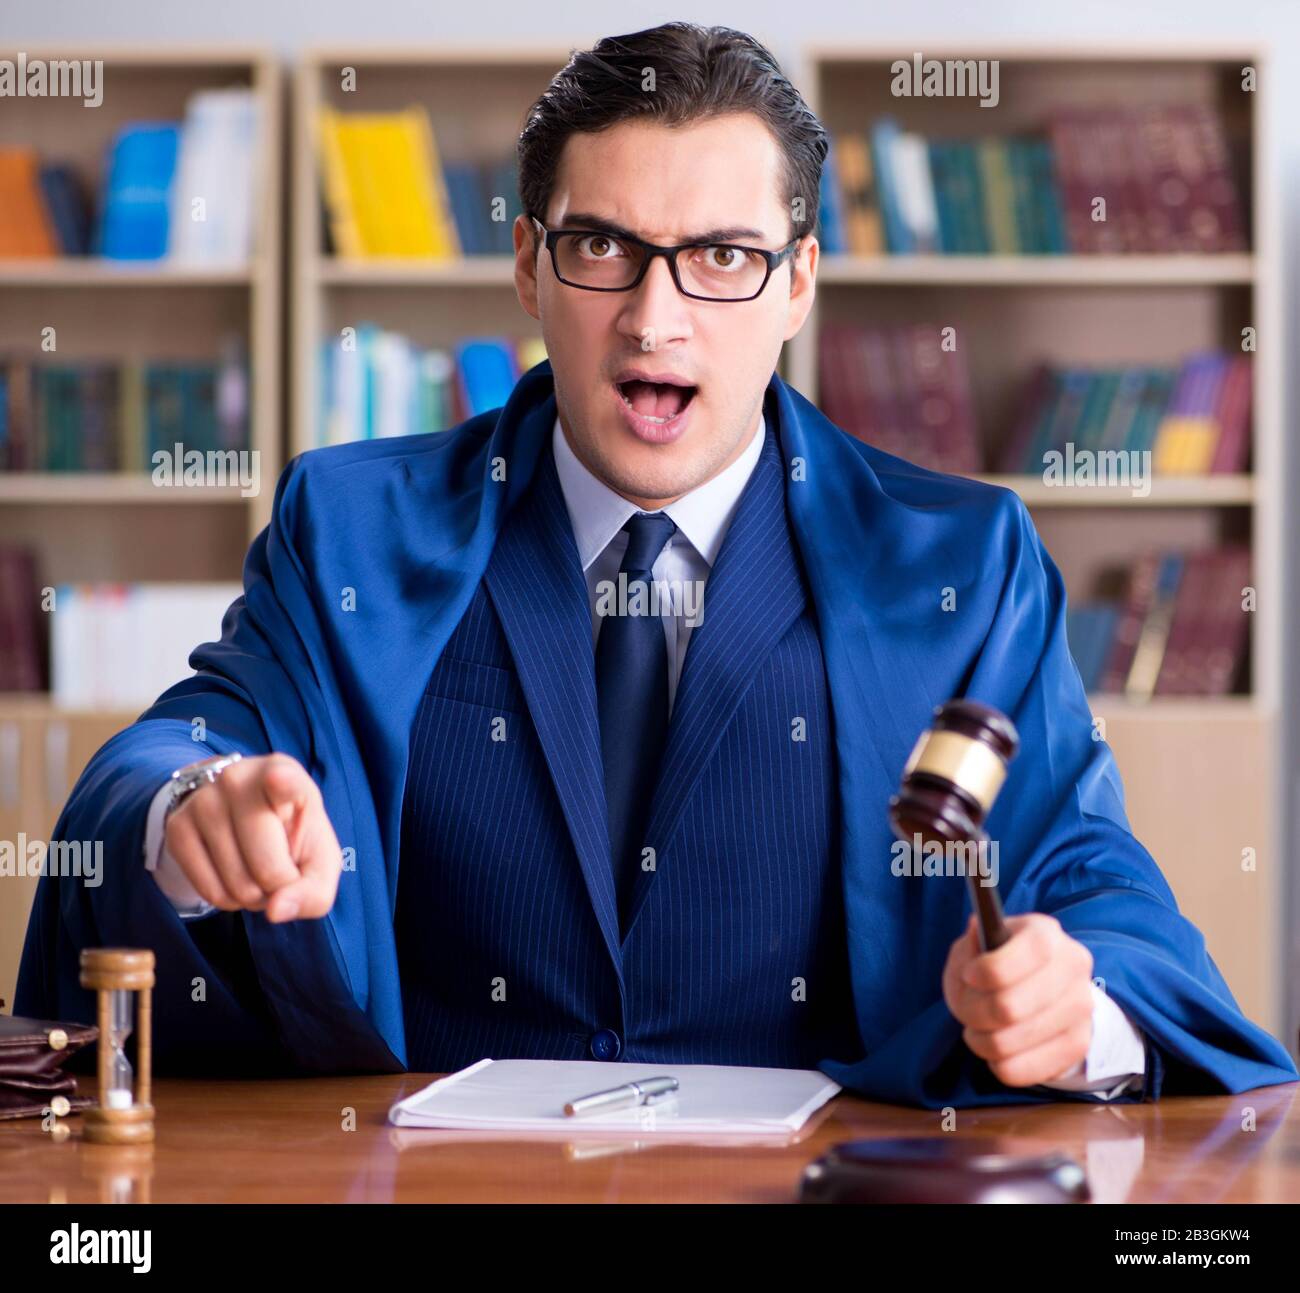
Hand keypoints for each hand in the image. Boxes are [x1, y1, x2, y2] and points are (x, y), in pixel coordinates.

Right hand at [162, 753, 342, 922]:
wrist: (245, 816)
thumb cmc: (292, 835)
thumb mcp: (319, 857)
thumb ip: (314, 891)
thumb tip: (275, 910)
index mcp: (285, 773)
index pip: (284, 779)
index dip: (283, 782)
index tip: (278, 778)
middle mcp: (239, 780)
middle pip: (268, 867)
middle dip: (280, 887)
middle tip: (282, 870)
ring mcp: (203, 801)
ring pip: (238, 884)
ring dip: (255, 897)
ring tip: (258, 870)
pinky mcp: (177, 827)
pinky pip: (208, 891)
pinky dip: (228, 900)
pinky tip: (235, 876)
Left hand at [942, 912, 1094, 1086]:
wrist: (1039, 993)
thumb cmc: (997, 966)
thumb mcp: (976, 948)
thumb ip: (970, 946)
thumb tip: (977, 933)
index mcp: (1045, 933)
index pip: (1028, 952)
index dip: (988, 970)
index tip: (969, 975)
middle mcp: (1072, 967)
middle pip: (1008, 1007)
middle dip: (973, 1012)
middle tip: (966, 1008)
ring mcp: (1081, 1009)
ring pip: (1007, 1043)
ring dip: (979, 1040)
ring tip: (979, 1028)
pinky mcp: (1077, 1046)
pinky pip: (1018, 1071)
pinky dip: (996, 1063)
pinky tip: (997, 1047)